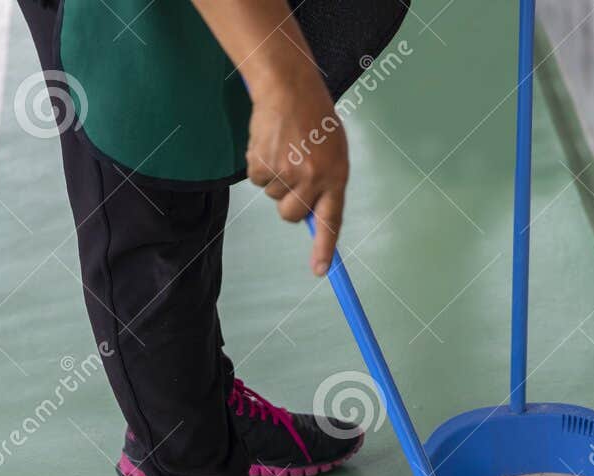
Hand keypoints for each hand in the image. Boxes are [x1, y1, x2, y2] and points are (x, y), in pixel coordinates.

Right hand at [245, 71, 347, 275]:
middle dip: (288, 203)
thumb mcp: (332, 151)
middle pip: (292, 215)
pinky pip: (256, 180)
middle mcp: (314, 178)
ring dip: (275, 176)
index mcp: (336, 175)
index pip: (331, 220)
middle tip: (292, 172)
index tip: (320, 271)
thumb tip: (314, 218)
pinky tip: (270, 143)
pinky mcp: (264, 164)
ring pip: (273, 196)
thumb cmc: (314, 119)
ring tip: (285, 146)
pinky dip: (259, 164)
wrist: (289, 87)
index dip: (324, 248)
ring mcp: (287, 172)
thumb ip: (326, 183)